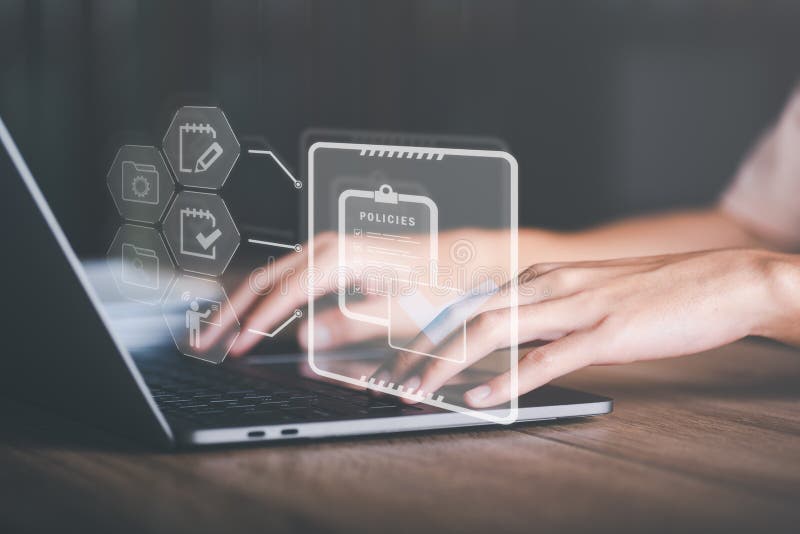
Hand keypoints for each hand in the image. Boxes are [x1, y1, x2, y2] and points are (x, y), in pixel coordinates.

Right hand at [215, 229, 516, 355]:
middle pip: (263, 278)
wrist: (457, 257)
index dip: (255, 323)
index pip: (283, 292)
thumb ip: (350, 324)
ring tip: (213, 331)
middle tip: (202, 342)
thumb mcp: (401, 310)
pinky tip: (249, 314)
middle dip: (229, 311)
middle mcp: (326, 245)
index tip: (235, 349)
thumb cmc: (435, 282)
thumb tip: (303, 338)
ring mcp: (326, 247)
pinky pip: (283, 275)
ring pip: (268, 275)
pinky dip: (259, 297)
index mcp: (340, 256)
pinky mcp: (329, 256)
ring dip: (238, 304)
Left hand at [374, 249, 799, 407]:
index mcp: (543, 276)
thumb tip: (512, 349)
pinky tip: (482, 398)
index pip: (472, 304)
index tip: (403, 358)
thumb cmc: (654, 293)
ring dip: (449, 364)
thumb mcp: (587, 297)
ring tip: (420, 391)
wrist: (722, 280)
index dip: (431, 333)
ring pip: (495, 331)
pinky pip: (546, 358)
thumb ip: (547, 318)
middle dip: (424, 352)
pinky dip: (506, 379)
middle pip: (469, 317)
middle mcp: (550, 285)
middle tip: (394, 381)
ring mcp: (577, 307)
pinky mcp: (607, 332)